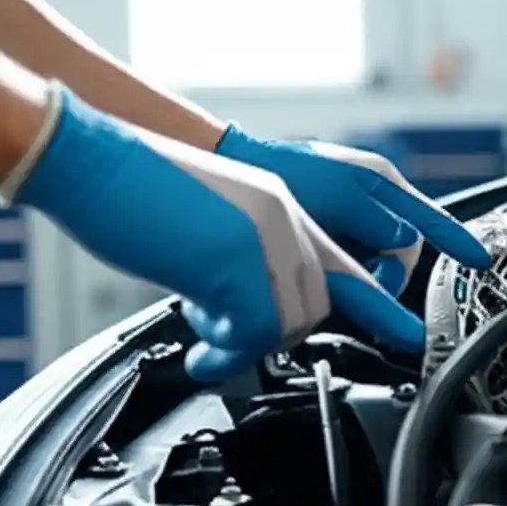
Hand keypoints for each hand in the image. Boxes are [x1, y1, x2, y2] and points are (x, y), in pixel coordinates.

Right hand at [15, 85, 425, 380]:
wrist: (93, 157)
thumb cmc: (133, 194)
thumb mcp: (209, 228)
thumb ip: (245, 264)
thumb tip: (250, 318)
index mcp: (283, 208)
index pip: (351, 263)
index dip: (386, 304)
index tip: (413, 336)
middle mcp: (287, 218)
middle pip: (320, 306)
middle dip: (274, 336)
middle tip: (222, 344)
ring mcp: (268, 235)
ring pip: (291, 322)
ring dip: (244, 343)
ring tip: (202, 334)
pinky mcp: (240, 257)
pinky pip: (254, 330)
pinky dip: (225, 348)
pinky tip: (198, 341)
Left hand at [215, 126, 491, 295]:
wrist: (234, 170)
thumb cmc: (281, 174)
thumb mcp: (337, 198)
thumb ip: (378, 224)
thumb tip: (405, 244)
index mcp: (381, 184)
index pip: (431, 219)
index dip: (458, 242)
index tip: (481, 261)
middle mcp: (371, 202)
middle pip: (401, 253)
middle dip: (385, 274)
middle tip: (359, 283)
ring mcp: (351, 220)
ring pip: (375, 263)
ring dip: (359, 275)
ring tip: (329, 272)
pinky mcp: (330, 234)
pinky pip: (350, 263)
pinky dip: (341, 274)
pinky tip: (320, 272)